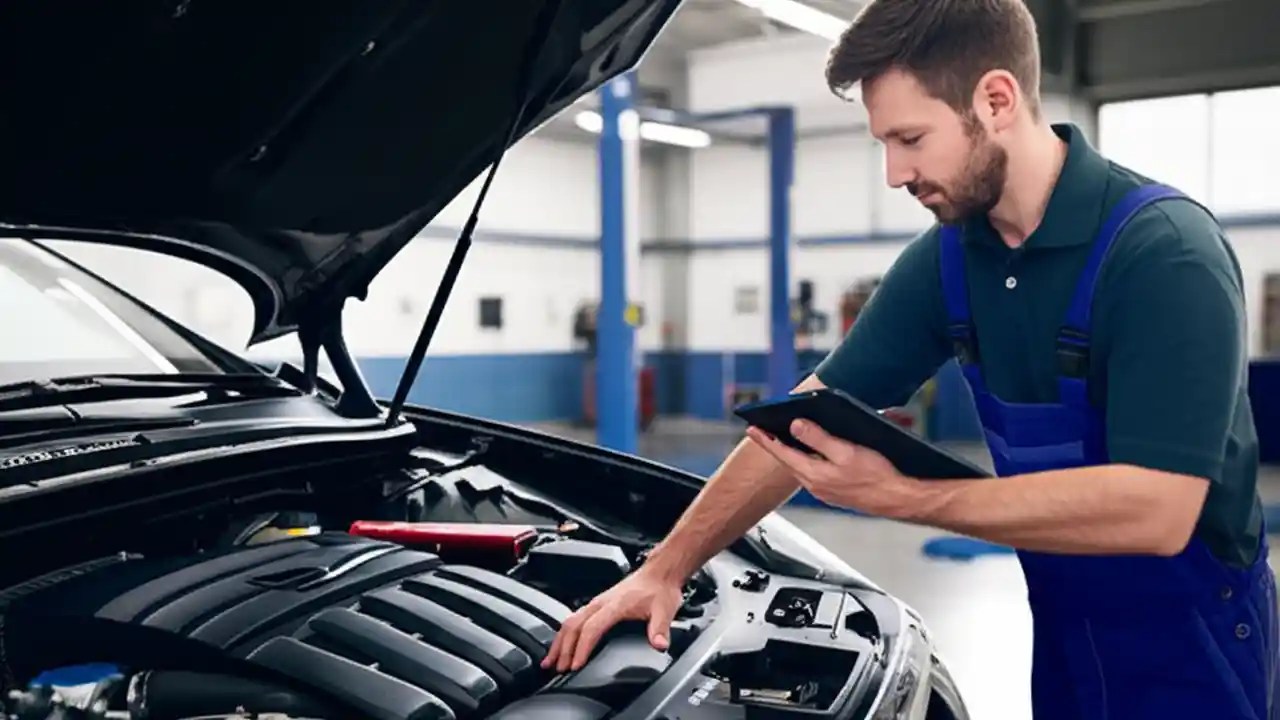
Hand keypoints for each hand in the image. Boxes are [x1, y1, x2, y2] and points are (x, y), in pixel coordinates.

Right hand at [541, 568, 682, 672]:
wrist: (659, 573)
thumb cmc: (659, 590)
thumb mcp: (665, 610)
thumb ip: (660, 629)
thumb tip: (660, 645)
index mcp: (614, 605)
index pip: (591, 628)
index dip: (582, 648)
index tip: (575, 665)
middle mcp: (601, 602)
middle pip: (573, 626)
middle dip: (563, 649)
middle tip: (557, 669)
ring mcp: (597, 602)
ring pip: (569, 621)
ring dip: (559, 642)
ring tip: (550, 661)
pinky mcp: (597, 604)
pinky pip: (574, 619)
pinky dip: (564, 634)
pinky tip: (562, 644)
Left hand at [745, 419, 924, 518]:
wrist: (896, 499)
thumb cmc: (876, 476)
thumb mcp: (845, 451)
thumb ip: (818, 439)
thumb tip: (795, 426)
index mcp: (813, 474)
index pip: (781, 453)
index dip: (765, 439)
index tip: (752, 428)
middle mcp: (814, 485)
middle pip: (788, 461)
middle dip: (775, 445)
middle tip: (762, 432)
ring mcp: (824, 491)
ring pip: (800, 468)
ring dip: (791, 453)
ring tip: (783, 440)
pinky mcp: (834, 492)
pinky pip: (813, 473)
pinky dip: (807, 461)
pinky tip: (811, 454)